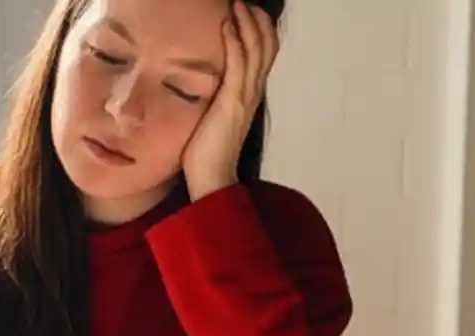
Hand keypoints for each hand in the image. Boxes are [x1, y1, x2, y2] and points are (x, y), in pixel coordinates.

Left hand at [181, 1, 279, 200]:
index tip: (248, 11)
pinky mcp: (232, 103)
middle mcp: (252, 92)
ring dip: (247, 23)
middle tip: (245, 1)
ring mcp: (245, 97)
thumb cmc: (207, 152)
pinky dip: (235, 43)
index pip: (264, 54)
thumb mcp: (215, 116)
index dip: (260, 30)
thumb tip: (208, 84)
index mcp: (249, 95)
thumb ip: (217, 98)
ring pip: (256, 51)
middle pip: (267, 46)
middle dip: (258, 20)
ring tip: (237, 4)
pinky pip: (238, 66)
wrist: (212, 179)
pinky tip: (226, 26)